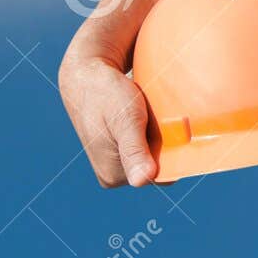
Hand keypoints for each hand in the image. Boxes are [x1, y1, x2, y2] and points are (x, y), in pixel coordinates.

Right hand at [59, 54, 157, 187]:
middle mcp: (112, 175)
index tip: (167, 128)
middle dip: (164, 143)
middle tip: (155, 116)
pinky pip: (144, 145)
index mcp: (112, 175)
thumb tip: (141, 181)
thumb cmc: (105, 95)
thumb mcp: (125, 120)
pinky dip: (151, 131)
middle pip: (156, 166)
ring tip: (148, 114)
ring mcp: (115, 162)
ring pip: (152, 154)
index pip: (160, 175)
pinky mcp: (117, 149)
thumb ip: (134, 150)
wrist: (87, 76)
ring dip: (159, 135)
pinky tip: (145, 116)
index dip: (170, 153)